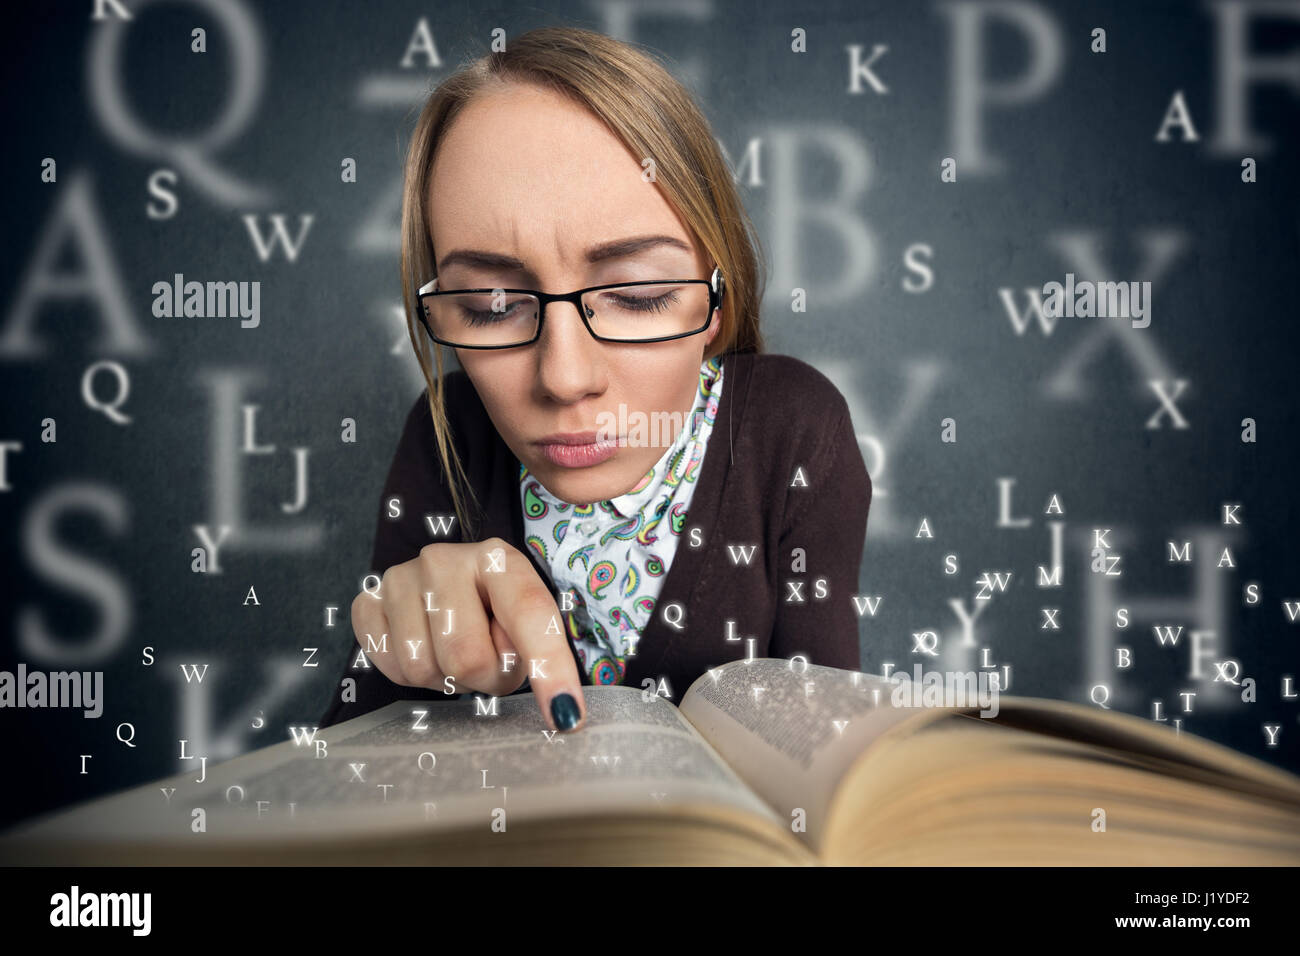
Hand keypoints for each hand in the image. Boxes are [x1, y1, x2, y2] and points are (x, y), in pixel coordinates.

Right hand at [351, 537, 585, 731]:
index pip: (529, 614)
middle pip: (467, 658)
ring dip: (449, 679)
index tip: (567, 714)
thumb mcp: (527, 620)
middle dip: (487, 677)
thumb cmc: (496, 610)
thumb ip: (539, 650)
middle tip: (491, 661)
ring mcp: (398, 578)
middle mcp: (444, 560)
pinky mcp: (366, 604)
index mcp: (498, 558)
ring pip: (425, 669)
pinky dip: (413, 676)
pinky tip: (427, 649)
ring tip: (458, 652)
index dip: (550, 668)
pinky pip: (392, 669)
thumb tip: (560, 709)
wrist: (447, 589)